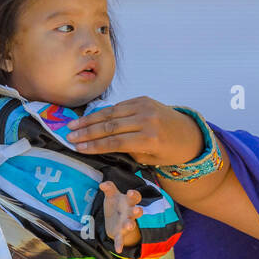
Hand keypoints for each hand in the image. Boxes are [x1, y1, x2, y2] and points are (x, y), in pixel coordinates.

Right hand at [65, 97, 203, 167]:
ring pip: (112, 112)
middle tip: (69, 135)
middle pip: (110, 125)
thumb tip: (102, 145)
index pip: (116, 142)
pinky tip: (90, 117)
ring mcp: (145, 106)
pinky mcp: (143, 99)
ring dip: (90, 119)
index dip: (94, 145)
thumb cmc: (169, 152)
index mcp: (150, 139)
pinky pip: (119, 106)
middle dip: (87, 131)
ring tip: (73, 125)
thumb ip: (127, 151)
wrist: (189, 134)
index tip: (78, 148)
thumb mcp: (149, 158)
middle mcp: (147, 120)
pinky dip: (104, 112)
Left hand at [100, 182, 142, 253]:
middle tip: (138, 210)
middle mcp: (129, 213)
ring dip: (130, 225)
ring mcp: (126, 223)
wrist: (114, 219)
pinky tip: (118, 249)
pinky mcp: (120, 233)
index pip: (135, 197)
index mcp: (128, 202)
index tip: (130, 192)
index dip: (134, 195)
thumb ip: (109, 188)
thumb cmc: (115, 203)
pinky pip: (120, 239)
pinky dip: (120, 244)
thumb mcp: (111, 194)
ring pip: (130, 224)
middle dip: (137, 211)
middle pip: (135, 211)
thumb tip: (102, 184)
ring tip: (129, 226)